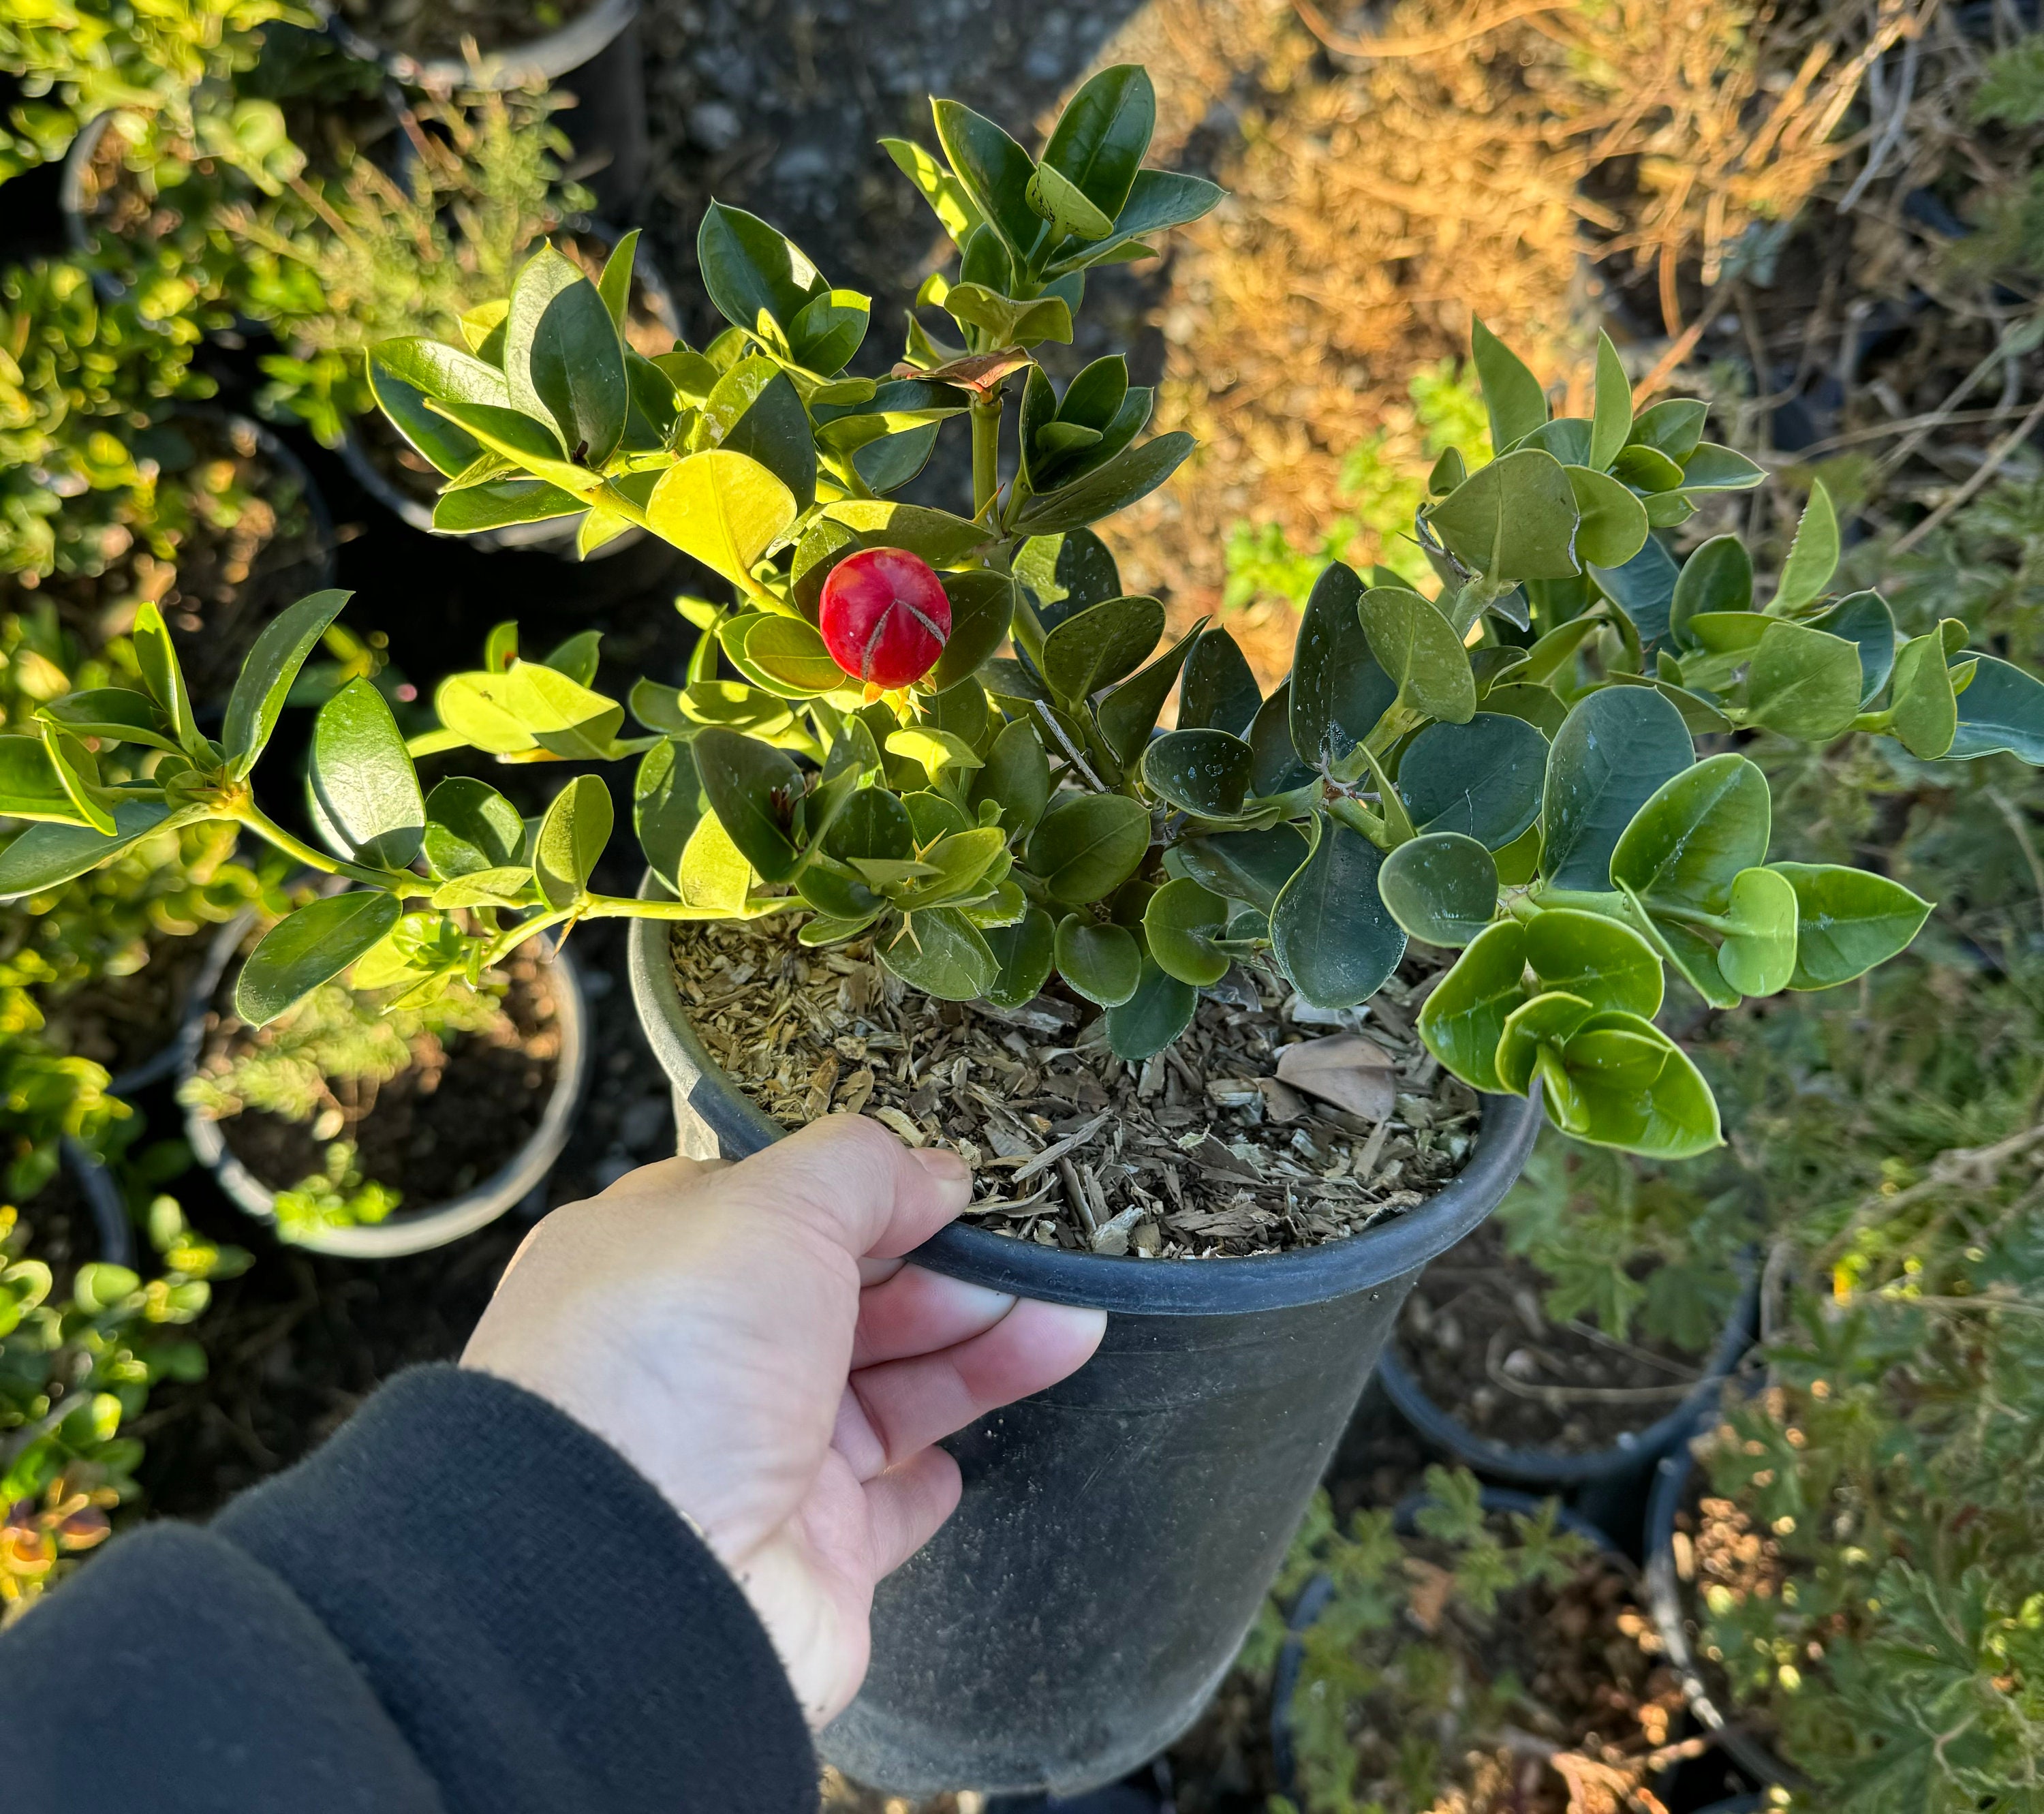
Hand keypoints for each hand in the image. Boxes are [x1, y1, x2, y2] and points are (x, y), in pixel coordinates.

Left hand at [461, 1115, 1105, 1725]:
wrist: (633, 1582)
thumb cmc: (670, 1368)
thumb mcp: (767, 1210)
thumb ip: (859, 1173)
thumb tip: (933, 1171)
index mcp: (667, 1262)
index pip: (785, 1209)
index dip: (878, 1193)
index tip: (962, 1183)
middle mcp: (706, 1357)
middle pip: (854, 1298)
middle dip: (952, 1271)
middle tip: (1035, 1256)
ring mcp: (758, 1459)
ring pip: (891, 1391)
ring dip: (982, 1352)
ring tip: (1068, 1322)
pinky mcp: (811, 1553)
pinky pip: (888, 1507)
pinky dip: (931, 1477)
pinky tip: (966, 1451)